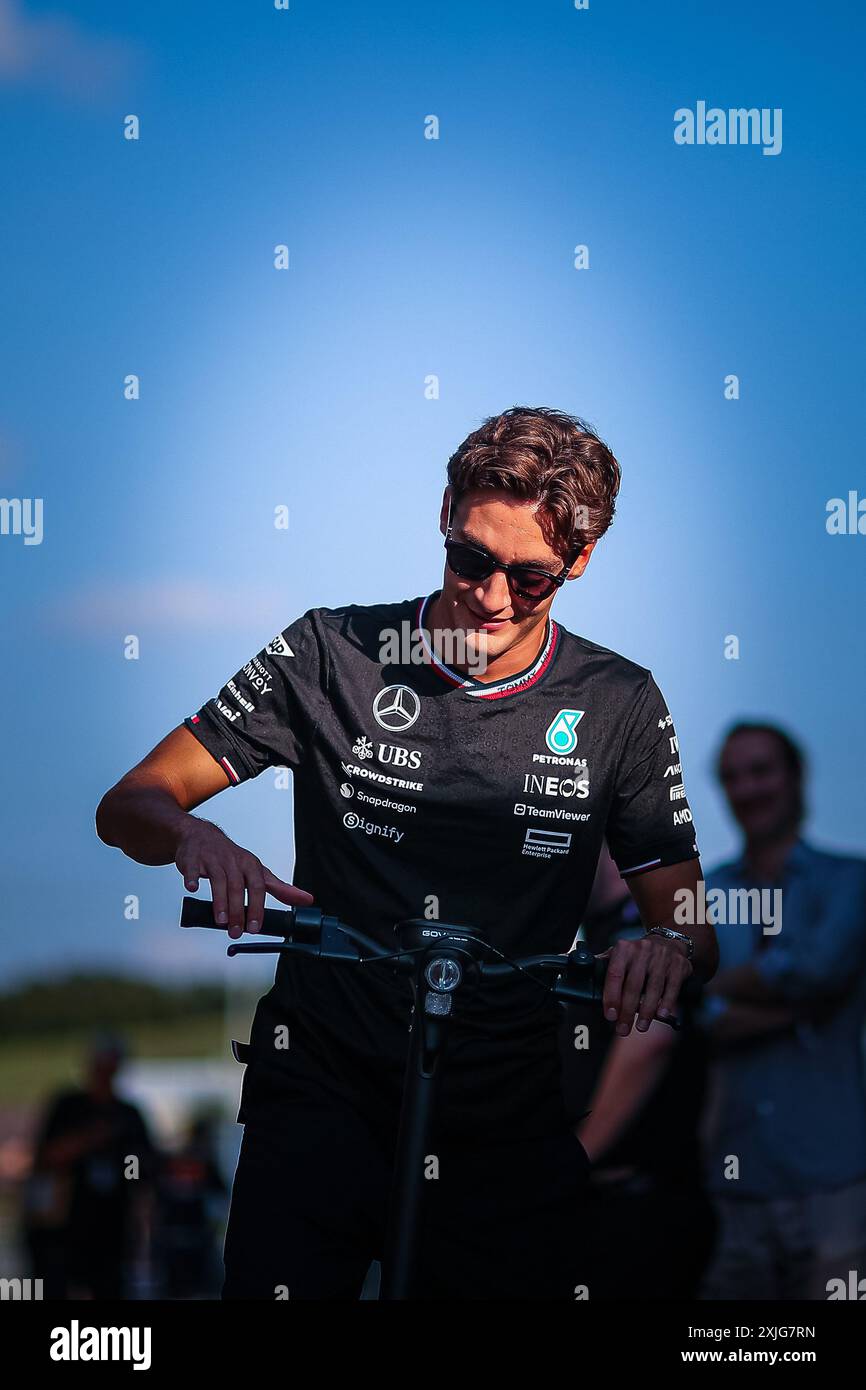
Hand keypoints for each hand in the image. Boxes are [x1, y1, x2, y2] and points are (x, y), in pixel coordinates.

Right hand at [175, 819, 313, 937]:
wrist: (201, 836)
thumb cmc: (231, 858)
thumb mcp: (257, 871)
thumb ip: (279, 887)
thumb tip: (305, 899)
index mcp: (250, 865)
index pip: (258, 887)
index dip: (257, 908)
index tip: (255, 928)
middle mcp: (233, 860)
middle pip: (238, 887)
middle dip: (237, 911)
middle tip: (236, 931)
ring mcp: (212, 858)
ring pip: (218, 880)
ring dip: (219, 901)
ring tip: (220, 921)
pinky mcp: (193, 858)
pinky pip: (192, 868)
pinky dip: (192, 878)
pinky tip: (192, 889)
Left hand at [598, 933, 691, 1035]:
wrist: (669, 941)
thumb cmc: (640, 954)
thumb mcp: (621, 953)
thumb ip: (605, 964)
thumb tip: (584, 970)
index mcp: (624, 949)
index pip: (614, 974)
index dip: (611, 997)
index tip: (610, 1015)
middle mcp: (643, 950)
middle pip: (633, 986)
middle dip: (627, 1011)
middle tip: (623, 1028)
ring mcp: (662, 957)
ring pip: (653, 989)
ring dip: (646, 1011)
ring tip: (641, 1026)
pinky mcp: (678, 965)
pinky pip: (672, 987)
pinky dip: (666, 1003)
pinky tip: (661, 1015)